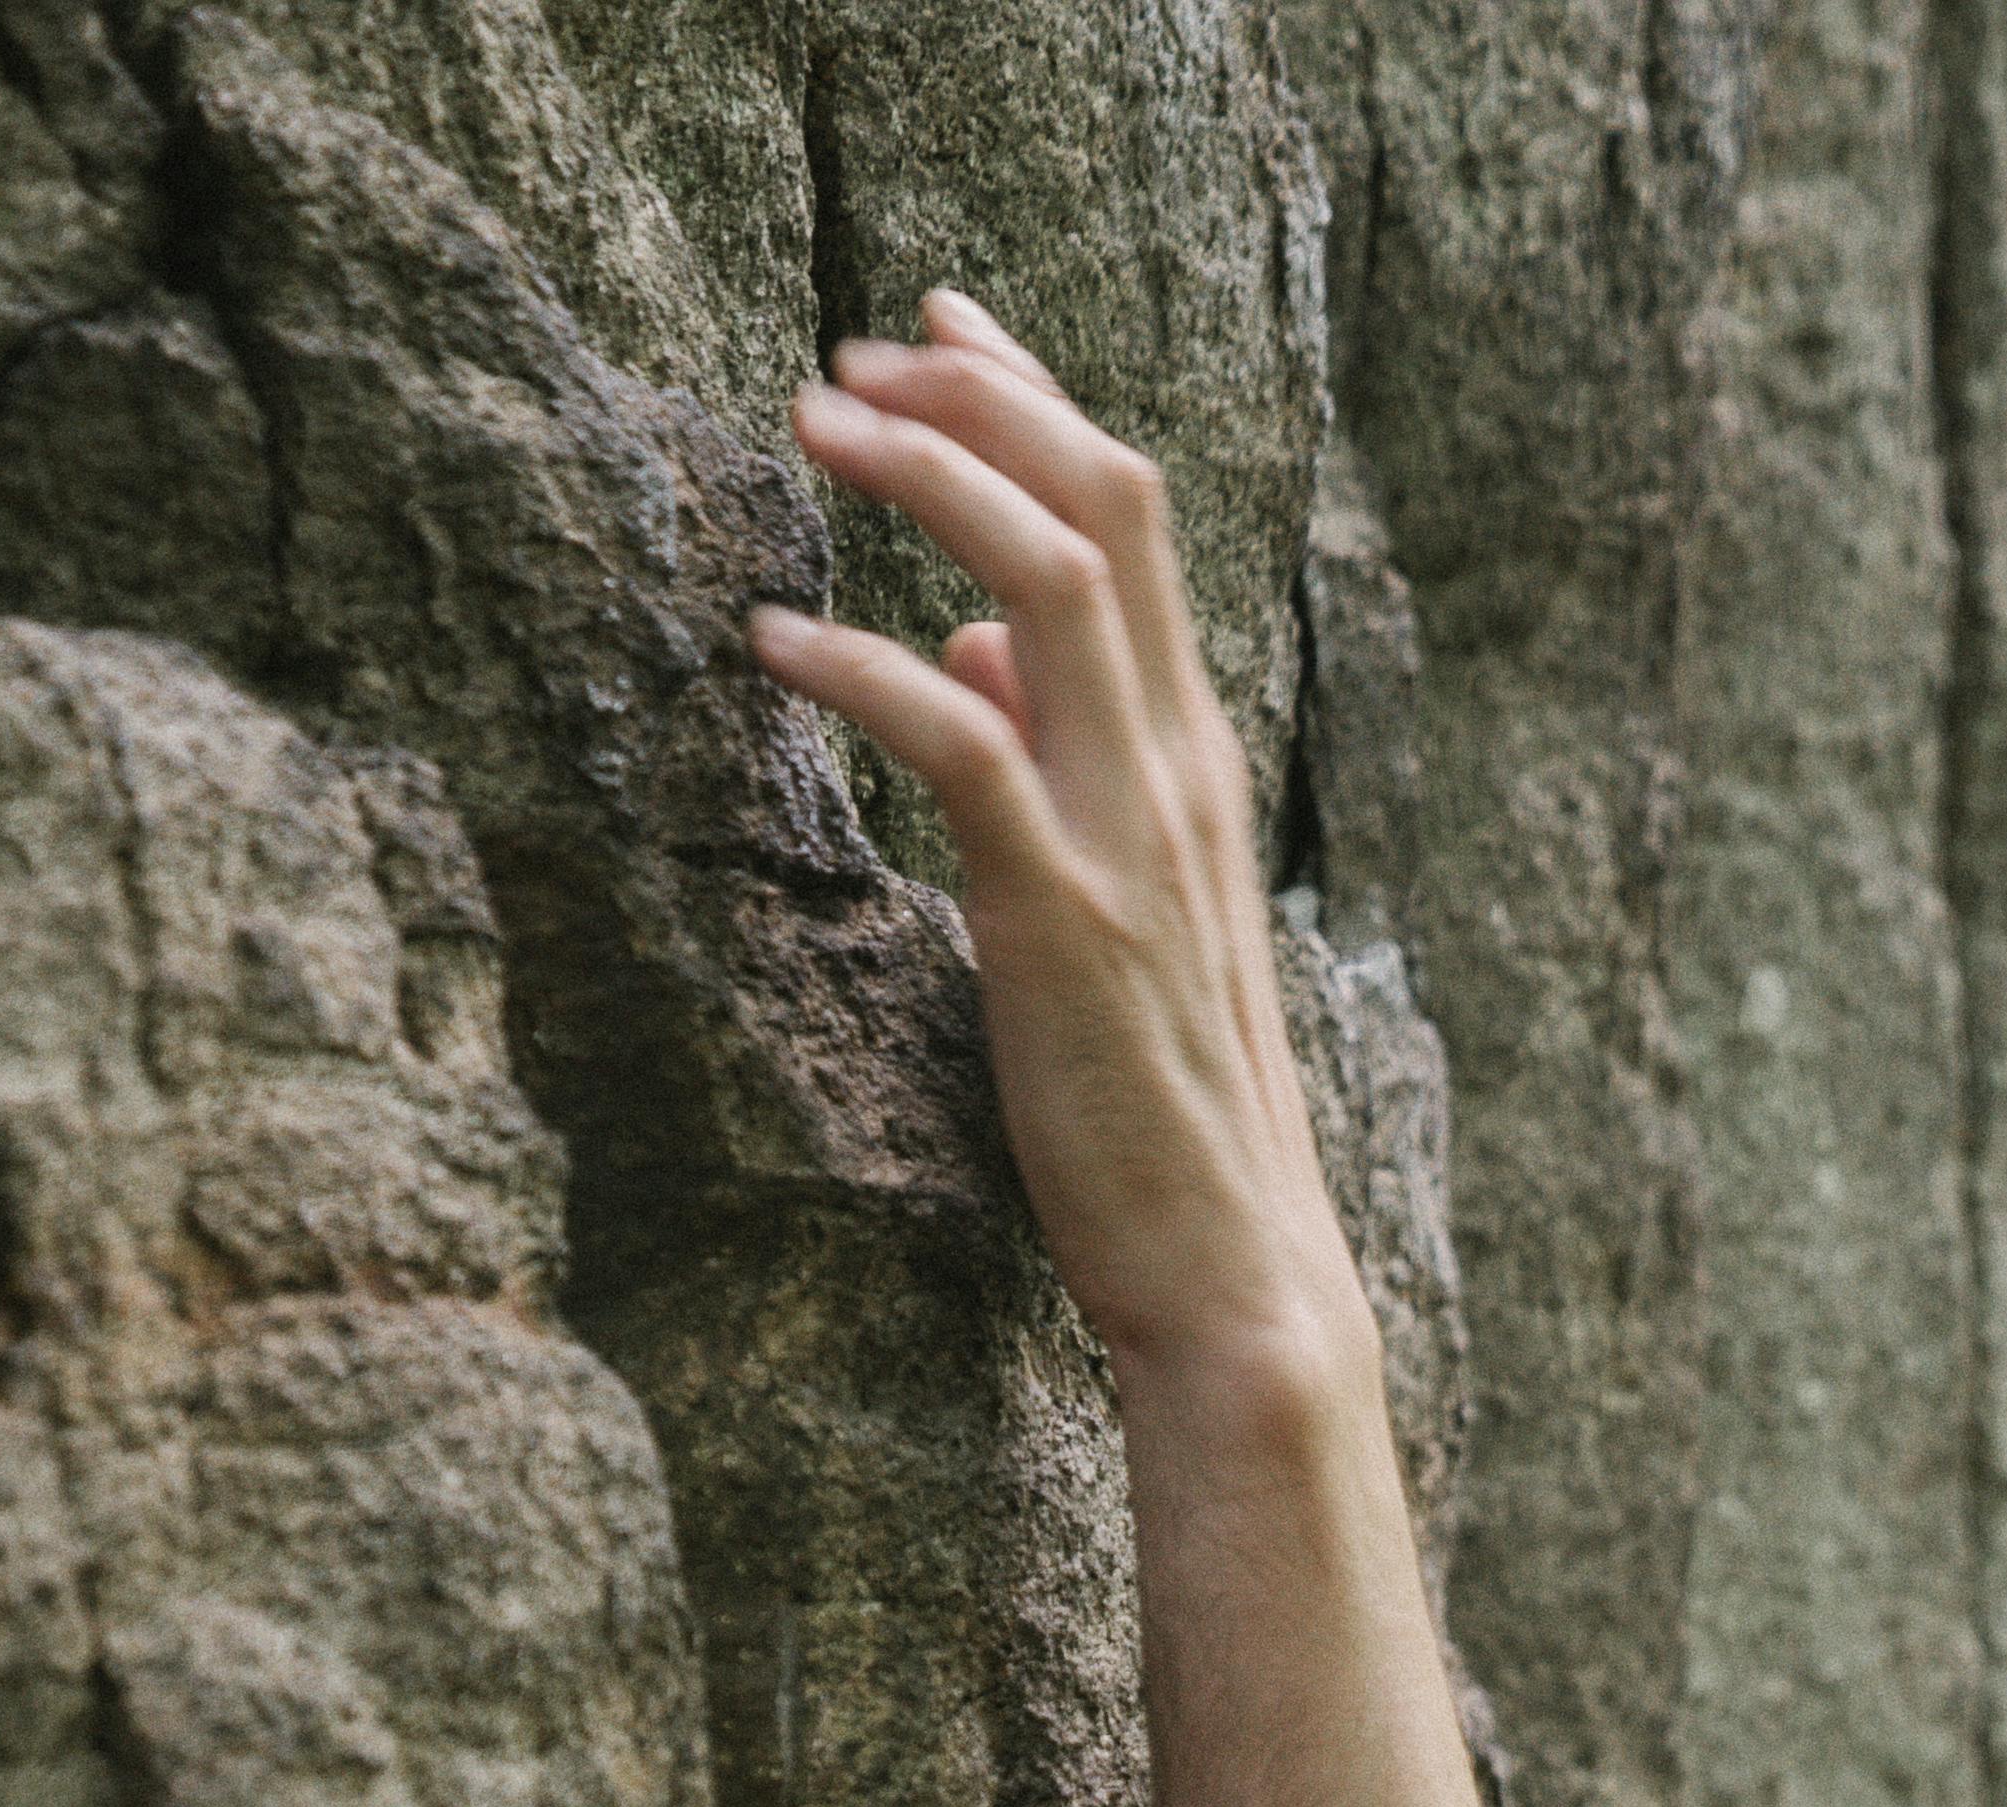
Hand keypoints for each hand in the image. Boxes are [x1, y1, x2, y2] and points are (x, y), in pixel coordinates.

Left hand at [751, 294, 1375, 1405]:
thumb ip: (1058, 762)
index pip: (1131, 518)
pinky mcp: (1060, 921)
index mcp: (1193, 763)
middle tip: (841, 363)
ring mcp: (1126, 841)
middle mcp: (1175, 774)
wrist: (1234, 1276)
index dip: (1030, 398)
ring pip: (1045, 581)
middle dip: (971, 396)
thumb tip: (970, 646)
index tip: (930, 328)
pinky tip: (773, 643)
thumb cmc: (1160, 1115)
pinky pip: (961, 742)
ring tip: (806, 432)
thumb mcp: (1119, 908)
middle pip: (1100, 502)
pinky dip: (862, 666)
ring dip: (922, 481)